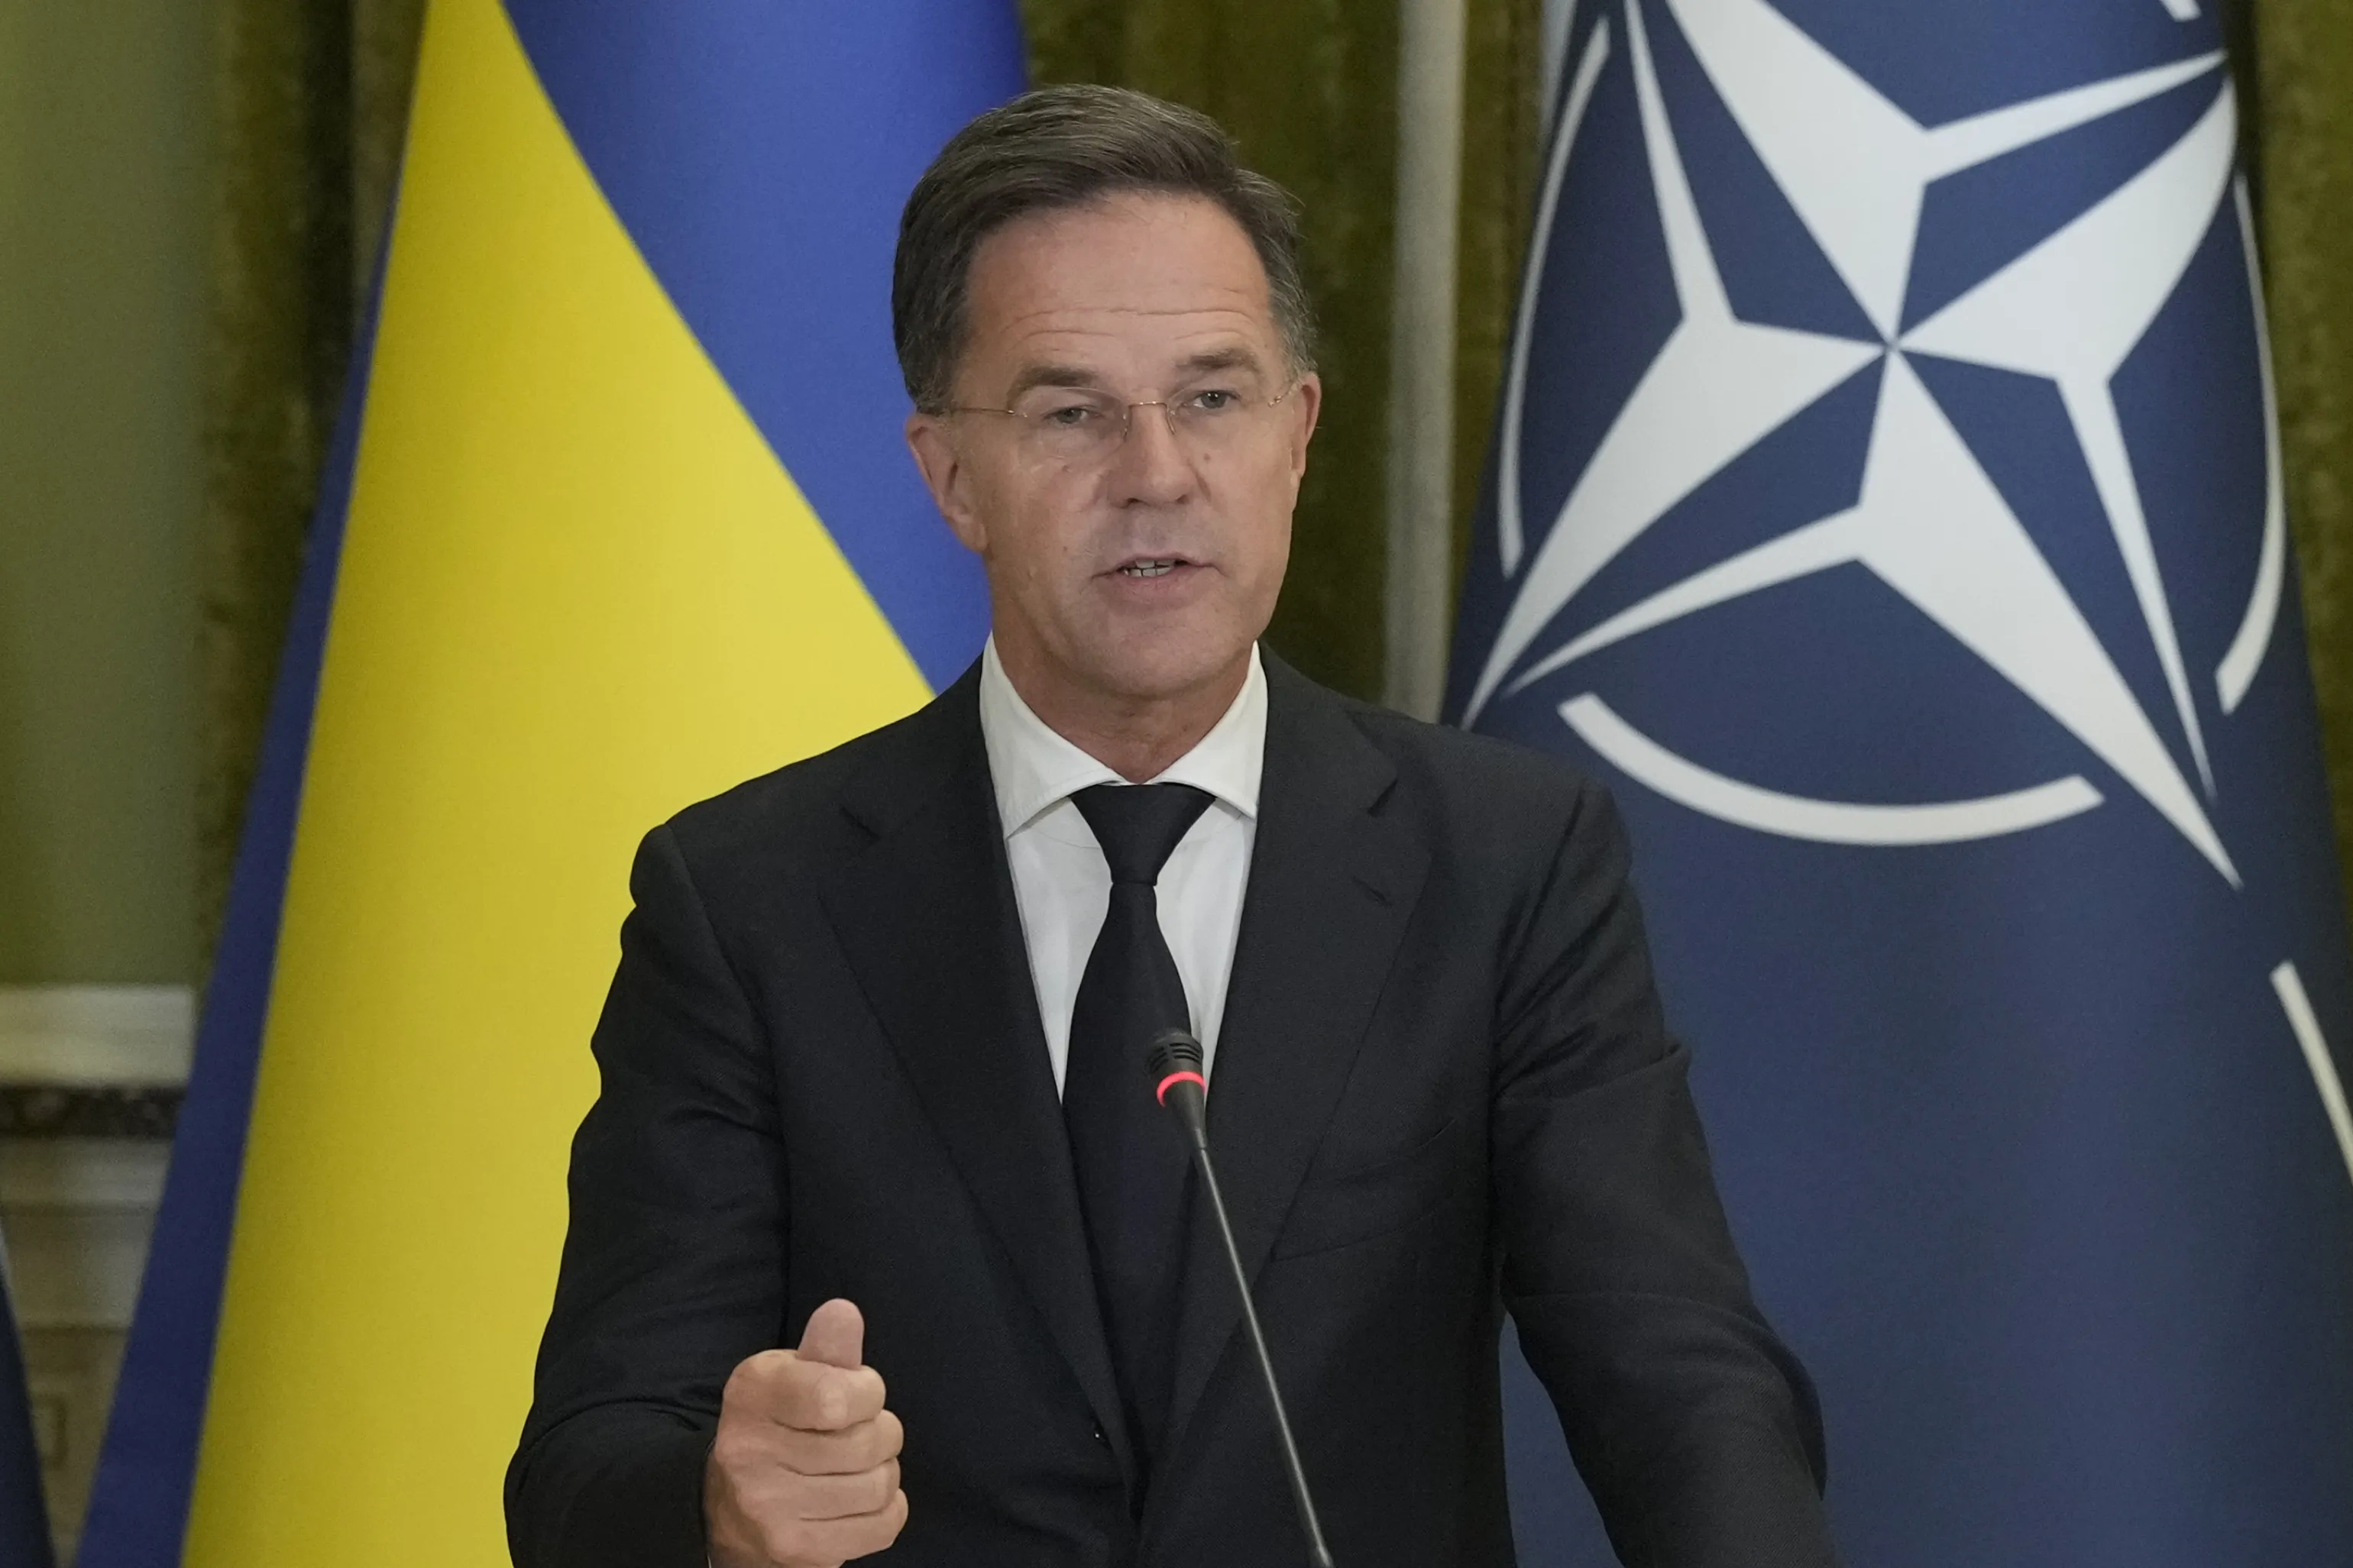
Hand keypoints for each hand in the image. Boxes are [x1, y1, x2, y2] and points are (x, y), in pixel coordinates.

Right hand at [705, 1299, 908, 1566]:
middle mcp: (749, 1453)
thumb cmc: (779, 1425)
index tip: (859, 1394)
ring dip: (883, 1471)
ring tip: (856, 1466)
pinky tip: (858, 1499)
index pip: (837, 1397)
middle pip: (868, 1441)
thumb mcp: (793, 1375)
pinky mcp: (797, 1551)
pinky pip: (884, 1525)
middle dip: (880, 1431)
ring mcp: (770, 1510)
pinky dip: (886, 1509)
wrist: (732, 1507)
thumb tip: (844, 1313)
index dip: (868, 1393)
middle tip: (858, 1432)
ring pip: (880, 1484)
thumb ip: (824, 1348)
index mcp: (751, 1394)